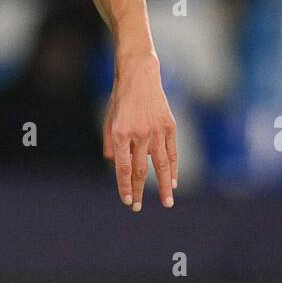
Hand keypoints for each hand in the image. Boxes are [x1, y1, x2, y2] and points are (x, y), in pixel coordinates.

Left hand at [103, 55, 177, 210]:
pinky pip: (172, 153)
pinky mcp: (169, 126)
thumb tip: (116, 166)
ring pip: (160, 165)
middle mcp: (139, 135)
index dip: (124, 187)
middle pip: (140, 171)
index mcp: (121, 134)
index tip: (127, 201)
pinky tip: (173, 183)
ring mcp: (156, 131)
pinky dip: (173, 169)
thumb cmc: (120, 100)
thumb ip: (111, 145)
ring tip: (166, 203)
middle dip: (139, 191)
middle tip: (137, 207)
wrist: (139, 75)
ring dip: (163, 187)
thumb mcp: (108, 121)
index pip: (123, 168)